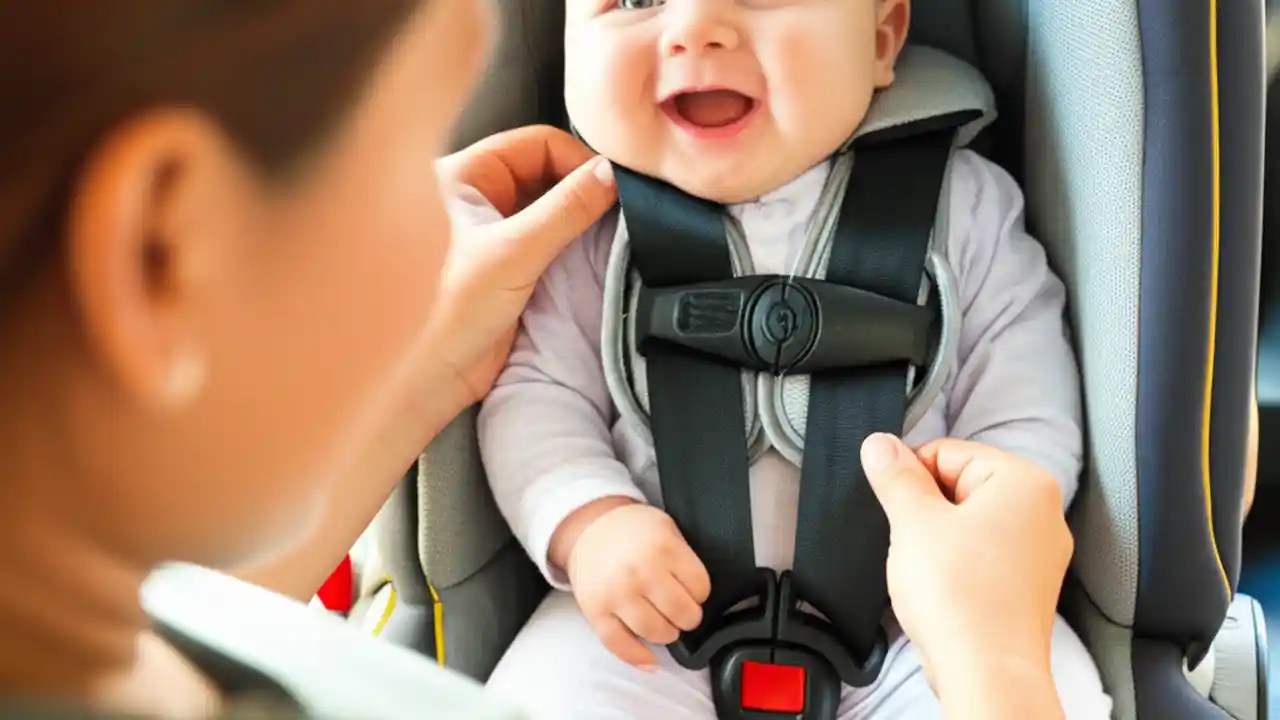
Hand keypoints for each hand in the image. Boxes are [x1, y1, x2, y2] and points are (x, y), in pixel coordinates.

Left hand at [422, 125, 616, 420]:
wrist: (436, 373)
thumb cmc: (450, 311)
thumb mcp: (515, 252)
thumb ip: (566, 210)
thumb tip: (611, 175)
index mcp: (462, 174)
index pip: (537, 142)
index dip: (578, 160)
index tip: (613, 187)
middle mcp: (477, 193)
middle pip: (548, 169)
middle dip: (583, 186)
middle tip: (618, 208)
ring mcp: (494, 226)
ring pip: (552, 202)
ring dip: (581, 215)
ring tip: (609, 230)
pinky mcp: (508, 257)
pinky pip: (550, 233)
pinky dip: (574, 238)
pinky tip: (593, 251)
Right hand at [554, 499, 710, 668]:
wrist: (588, 528)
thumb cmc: (633, 530)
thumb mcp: (667, 529)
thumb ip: (684, 558)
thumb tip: (698, 596)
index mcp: (663, 549)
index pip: (700, 587)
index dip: (699, 592)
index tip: (692, 590)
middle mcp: (640, 573)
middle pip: (682, 613)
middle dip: (687, 616)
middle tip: (681, 610)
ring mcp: (616, 595)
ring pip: (655, 632)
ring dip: (666, 633)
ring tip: (664, 624)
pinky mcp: (596, 612)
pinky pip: (619, 644)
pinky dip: (638, 657)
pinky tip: (650, 660)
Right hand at [861, 435, 1070, 701]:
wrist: (987, 674)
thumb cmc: (959, 596)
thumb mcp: (913, 522)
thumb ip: (895, 475)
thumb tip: (879, 443)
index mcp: (1024, 481)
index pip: (947, 451)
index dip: (911, 477)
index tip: (896, 507)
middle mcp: (1043, 512)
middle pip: (960, 486)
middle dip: (926, 510)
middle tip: (914, 543)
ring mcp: (1039, 553)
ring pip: (968, 524)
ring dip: (938, 540)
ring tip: (929, 571)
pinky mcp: (1027, 587)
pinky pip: (982, 557)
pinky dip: (957, 566)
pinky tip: (943, 589)